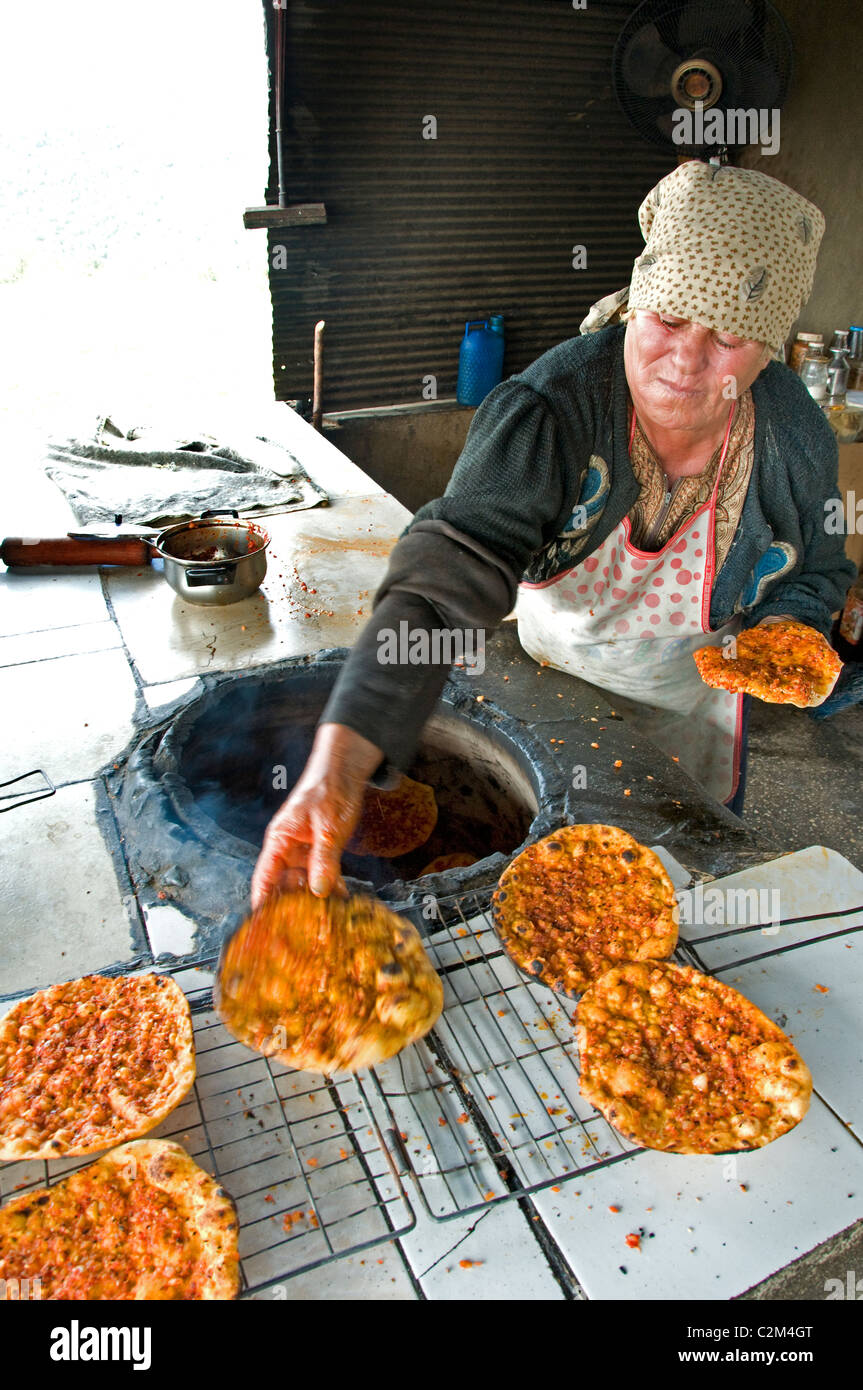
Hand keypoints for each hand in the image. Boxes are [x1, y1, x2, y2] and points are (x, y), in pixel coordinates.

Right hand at [250, 723, 383, 908]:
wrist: (345, 770)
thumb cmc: (329, 789)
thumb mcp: (328, 830)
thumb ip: (323, 861)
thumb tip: (318, 891)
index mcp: (279, 840)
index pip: (264, 877)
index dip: (262, 902)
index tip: (263, 926)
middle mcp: (287, 846)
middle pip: (283, 883)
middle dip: (291, 905)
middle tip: (302, 929)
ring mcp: (303, 848)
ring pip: (303, 880)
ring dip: (313, 897)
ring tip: (323, 919)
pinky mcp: (318, 847)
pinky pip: (319, 872)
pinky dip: (328, 885)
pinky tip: (338, 899)